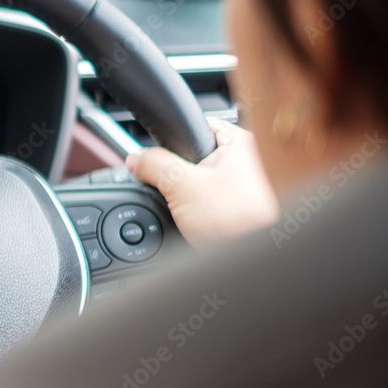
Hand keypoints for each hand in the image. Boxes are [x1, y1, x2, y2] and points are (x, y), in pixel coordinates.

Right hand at [124, 118, 278, 248]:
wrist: (252, 262)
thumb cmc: (237, 222)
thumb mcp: (181, 186)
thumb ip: (153, 165)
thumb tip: (135, 159)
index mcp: (241, 142)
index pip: (198, 126)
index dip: (174, 140)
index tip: (160, 158)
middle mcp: (253, 159)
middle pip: (200, 157)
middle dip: (184, 175)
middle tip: (182, 193)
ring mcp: (253, 186)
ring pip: (208, 181)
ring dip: (195, 196)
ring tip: (199, 213)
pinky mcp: (248, 208)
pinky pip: (217, 201)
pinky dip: (208, 210)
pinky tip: (208, 223)